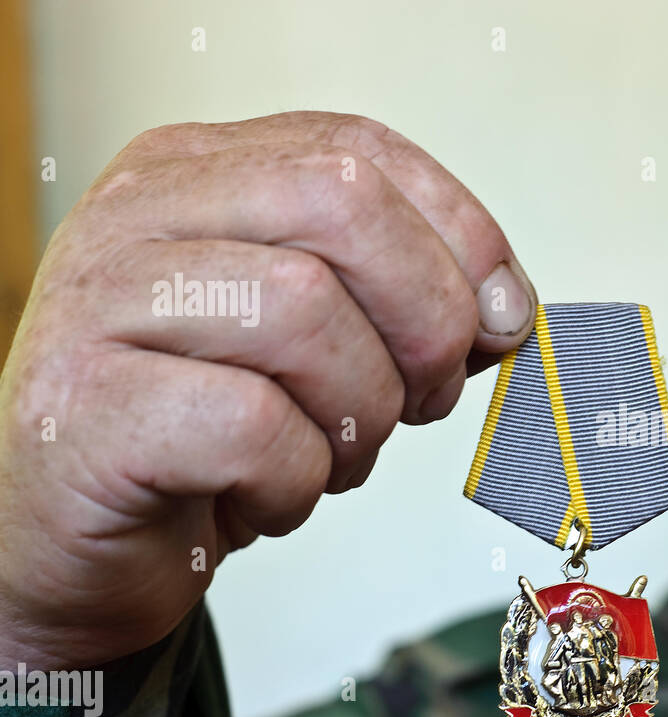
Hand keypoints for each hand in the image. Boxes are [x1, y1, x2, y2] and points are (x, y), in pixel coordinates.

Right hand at [0, 112, 535, 668]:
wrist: (85, 541)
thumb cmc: (213, 437)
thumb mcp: (326, 347)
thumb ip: (407, 304)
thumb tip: (509, 309)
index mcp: (202, 172)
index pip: (364, 151)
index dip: (463, 235)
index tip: (504, 319)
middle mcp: (144, 213)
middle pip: (344, 205)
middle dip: (425, 319)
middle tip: (422, 400)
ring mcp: (102, 303)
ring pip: (303, 311)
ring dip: (360, 414)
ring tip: (329, 456)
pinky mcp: (85, 409)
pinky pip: (250, 427)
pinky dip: (296, 481)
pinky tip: (267, 496)